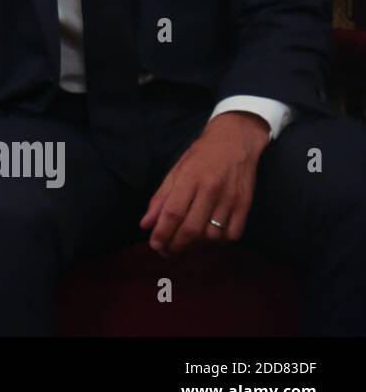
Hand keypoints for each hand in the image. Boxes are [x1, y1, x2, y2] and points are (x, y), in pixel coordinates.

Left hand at [140, 112, 269, 255]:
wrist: (236, 140)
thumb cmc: (201, 155)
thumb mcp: (176, 171)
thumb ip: (160, 198)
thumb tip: (145, 225)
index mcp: (190, 178)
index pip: (173, 212)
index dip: (162, 233)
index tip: (154, 245)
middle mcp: (211, 189)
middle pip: (191, 228)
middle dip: (176, 245)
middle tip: (167, 251)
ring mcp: (230, 198)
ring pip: (212, 236)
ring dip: (196, 245)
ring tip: (186, 242)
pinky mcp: (246, 205)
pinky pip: (232, 234)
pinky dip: (218, 241)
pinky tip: (208, 236)